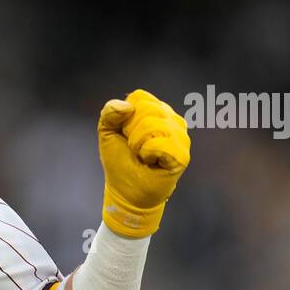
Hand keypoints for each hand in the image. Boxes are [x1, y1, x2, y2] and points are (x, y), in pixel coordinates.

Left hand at [97, 88, 191, 237]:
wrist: (125, 192)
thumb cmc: (120, 162)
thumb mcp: (107, 133)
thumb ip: (110, 113)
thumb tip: (127, 106)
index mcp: (157, 111)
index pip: (140, 97)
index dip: (125, 116)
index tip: (126, 134)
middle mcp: (172, 120)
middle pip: (147, 109)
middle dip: (131, 131)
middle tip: (134, 148)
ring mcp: (181, 137)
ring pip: (154, 125)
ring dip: (138, 144)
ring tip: (142, 155)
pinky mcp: (182, 155)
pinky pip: (162, 144)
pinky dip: (148, 153)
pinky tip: (150, 162)